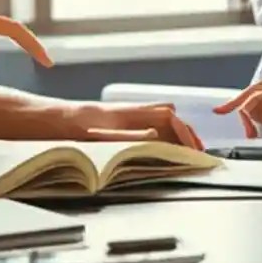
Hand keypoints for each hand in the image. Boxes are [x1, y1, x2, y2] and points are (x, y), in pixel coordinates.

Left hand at [68, 102, 203, 150]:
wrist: (62, 119)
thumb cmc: (80, 127)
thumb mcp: (105, 135)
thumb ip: (132, 136)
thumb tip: (157, 134)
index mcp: (134, 112)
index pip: (170, 118)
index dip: (184, 134)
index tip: (193, 149)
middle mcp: (136, 110)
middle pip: (172, 117)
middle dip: (187, 133)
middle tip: (198, 151)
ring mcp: (132, 114)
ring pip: (165, 120)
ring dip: (179, 133)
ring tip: (189, 149)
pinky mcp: (126, 121)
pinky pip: (154, 124)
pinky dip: (167, 134)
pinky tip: (168, 145)